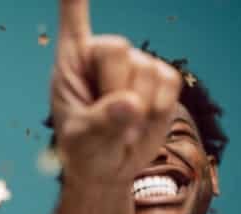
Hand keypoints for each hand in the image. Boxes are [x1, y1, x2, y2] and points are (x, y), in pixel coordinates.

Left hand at [51, 0, 181, 186]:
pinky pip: (168, 84)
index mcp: (72, 60)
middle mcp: (103, 53)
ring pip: (146, 71)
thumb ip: (100, 124)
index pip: (74, 16)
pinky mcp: (161, 78)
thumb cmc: (84, 152)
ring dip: (137, 108)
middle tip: (106, 117)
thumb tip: (129, 104)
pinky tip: (142, 121)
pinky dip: (158, 109)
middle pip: (116, 49)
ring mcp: (135, 63)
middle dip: (113, 88)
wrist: (110, 168)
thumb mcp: (81, 144)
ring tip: (122, 124)